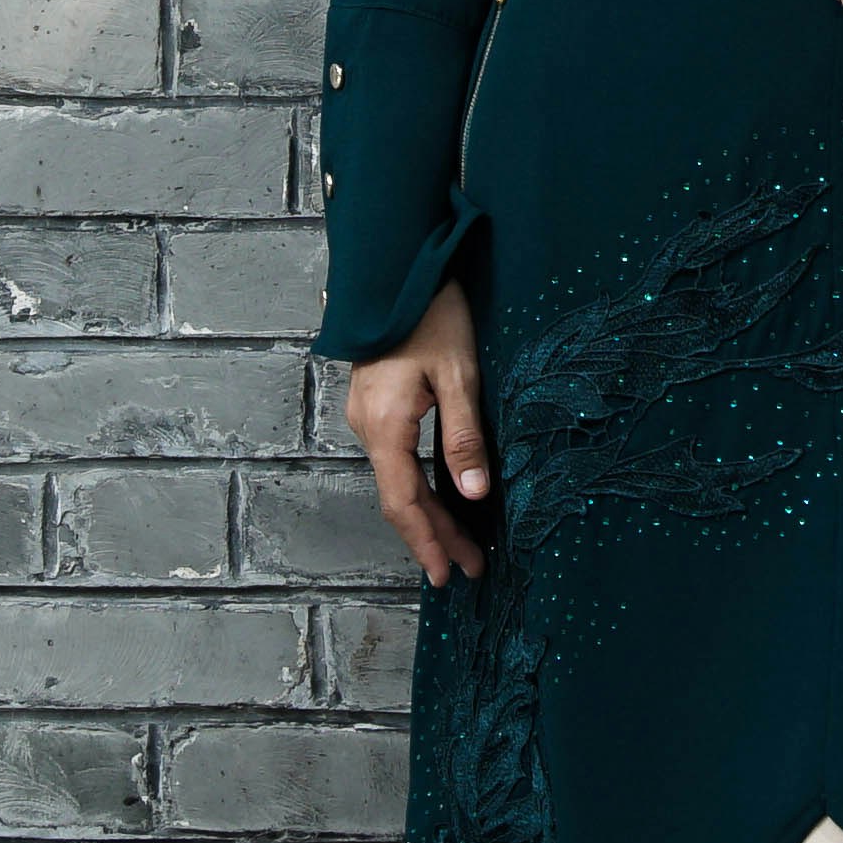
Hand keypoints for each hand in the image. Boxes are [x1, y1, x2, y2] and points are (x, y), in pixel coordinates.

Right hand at [342, 281, 490, 584]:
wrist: (396, 268)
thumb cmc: (432, 313)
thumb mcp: (459, 374)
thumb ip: (464, 437)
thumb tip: (474, 495)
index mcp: (386, 425)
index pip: (404, 502)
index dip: (428, 542)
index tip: (449, 574)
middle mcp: (368, 427)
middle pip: (399, 498)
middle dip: (433, 536)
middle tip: (467, 568)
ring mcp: (368, 416)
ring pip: (397, 480)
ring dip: (428, 513)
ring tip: (460, 543)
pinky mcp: (376, 405)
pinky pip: (397, 460)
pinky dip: (419, 486)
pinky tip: (442, 497)